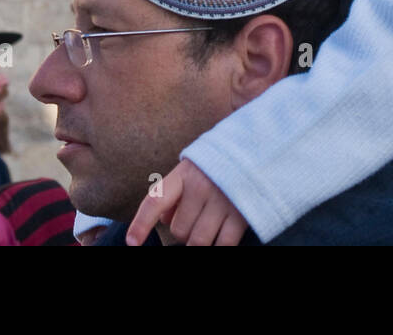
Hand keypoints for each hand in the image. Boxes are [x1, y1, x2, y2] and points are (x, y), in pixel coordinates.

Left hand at [126, 158, 246, 245]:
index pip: (155, 201)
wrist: (260, 146)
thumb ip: (175, 192)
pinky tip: (222, 235)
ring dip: (199, 241)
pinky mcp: (242, 214)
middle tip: (196, 218)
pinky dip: (220, 245)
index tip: (132, 243)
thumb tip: (163, 220)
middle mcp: (201, 187)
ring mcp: (223, 201)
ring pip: (198, 241)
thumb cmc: (220, 162)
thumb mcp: (193, 168)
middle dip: (183, 231)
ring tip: (209, 227)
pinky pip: (223, 244)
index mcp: (184, 173)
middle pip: (178, 229)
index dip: (140, 224)